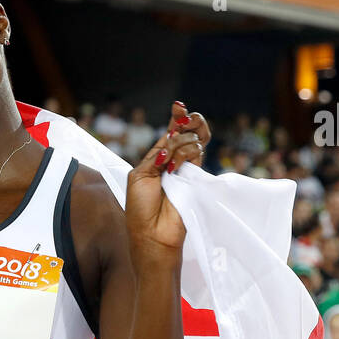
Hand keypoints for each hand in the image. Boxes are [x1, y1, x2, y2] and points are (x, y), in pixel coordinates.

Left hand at [126, 101, 209, 257]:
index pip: (171, 133)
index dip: (176, 118)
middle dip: (184, 122)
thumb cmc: (140, 208)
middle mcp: (174, 161)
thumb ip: (156, 156)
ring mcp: (187, 168)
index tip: (178, 105)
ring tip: (167, 166)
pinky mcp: (198, 177)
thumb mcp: (139, 176)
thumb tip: (172, 139)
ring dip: (179, 145)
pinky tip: (172, 167)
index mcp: (157, 159)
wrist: (152, 232)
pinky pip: (199, 154)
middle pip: (187, 131)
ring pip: (194, 140)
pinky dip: (185, 154)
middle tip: (179, 123)